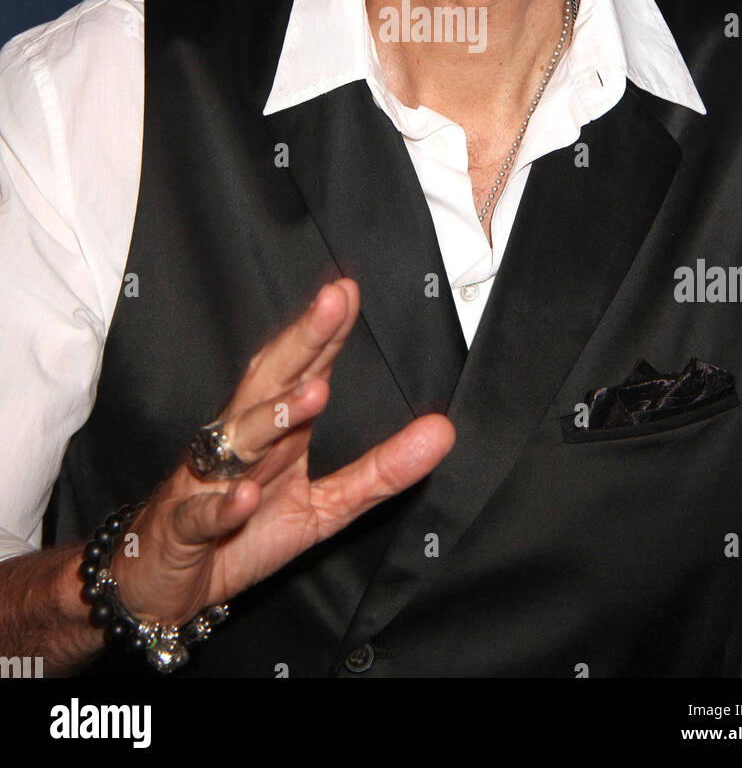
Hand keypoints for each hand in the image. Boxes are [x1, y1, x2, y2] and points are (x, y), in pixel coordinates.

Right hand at [110, 278, 454, 625]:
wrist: (161, 586)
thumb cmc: (242, 532)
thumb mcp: (325, 507)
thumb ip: (382, 471)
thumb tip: (442, 433)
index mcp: (275, 433)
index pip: (303, 369)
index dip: (327, 332)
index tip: (351, 292)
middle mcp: (239, 444)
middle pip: (268, 382)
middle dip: (302, 341)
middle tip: (333, 302)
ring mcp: (207, 481)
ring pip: (236, 440)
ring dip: (272, 416)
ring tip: (313, 394)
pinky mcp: (183, 529)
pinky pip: (202, 514)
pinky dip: (223, 506)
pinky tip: (246, 495)